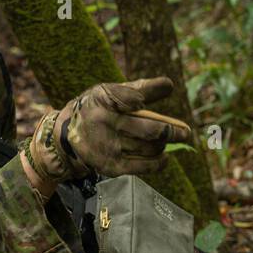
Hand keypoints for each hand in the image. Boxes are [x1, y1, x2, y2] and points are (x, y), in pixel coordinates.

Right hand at [22, 77, 192, 184]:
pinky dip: (159, 162)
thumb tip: (169, 86)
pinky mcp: (110, 166)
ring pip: (151, 147)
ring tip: (166, 141)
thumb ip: (139, 88)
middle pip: (152, 129)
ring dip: (164, 145)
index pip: (132, 95)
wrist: (66, 135)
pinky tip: (164, 157)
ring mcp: (107, 145)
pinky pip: (144, 166)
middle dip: (174, 132)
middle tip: (186, 133)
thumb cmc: (98, 108)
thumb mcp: (110, 92)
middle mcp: (103, 121)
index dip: (149, 94)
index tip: (164, 90)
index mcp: (103, 98)